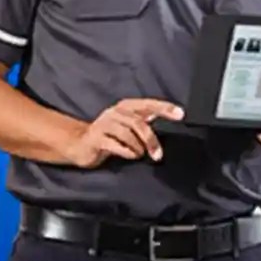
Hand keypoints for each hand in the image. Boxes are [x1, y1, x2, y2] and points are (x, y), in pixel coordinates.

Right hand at [62, 98, 182, 168]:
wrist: (79, 144)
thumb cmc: (109, 134)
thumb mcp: (127, 124)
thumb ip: (145, 119)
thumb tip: (169, 113)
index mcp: (125, 107)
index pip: (148, 104)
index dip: (164, 108)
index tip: (181, 114)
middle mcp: (115, 113)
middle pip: (138, 123)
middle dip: (151, 140)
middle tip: (158, 155)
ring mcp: (103, 125)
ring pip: (128, 134)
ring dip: (137, 148)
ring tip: (139, 155)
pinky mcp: (95, 139)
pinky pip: (115, 145)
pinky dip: (127, 152)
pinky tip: (130, 156)